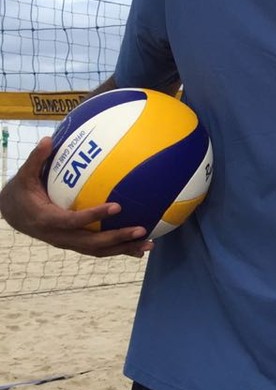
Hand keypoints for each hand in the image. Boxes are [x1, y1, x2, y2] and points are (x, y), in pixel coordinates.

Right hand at [0, 137, 151, 257]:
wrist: (12, 214)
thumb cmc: (21, 191)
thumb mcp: (24, 176)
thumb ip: (36, 160)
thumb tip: (47, 139)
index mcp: (47, 219)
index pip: (73, 220)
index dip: (94, 215)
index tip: (117, 206)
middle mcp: (58, 235)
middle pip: (91, 242)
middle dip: (117, 238)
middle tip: (141, 229)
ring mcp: (67, 242)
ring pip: (97, 250)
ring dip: (123, 248)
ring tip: (148, 243)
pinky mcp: (73, 243)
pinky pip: (97, 249)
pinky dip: (118, 249)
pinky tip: (139, 247)